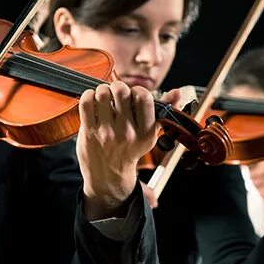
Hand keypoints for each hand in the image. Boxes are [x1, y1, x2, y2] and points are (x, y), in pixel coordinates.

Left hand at [78, 81, 158, 219]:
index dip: (138, 90)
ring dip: (103, 90)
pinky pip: (86, 102)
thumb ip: (163, 111)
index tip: (134, 95)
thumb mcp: (150, 134)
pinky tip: (93, 100)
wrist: (108, 176)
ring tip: (105, 97)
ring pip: (103, 94)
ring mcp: (107, 133)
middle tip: (117, 93)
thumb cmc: (130, 150)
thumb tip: (177, 92)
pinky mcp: (89, 133)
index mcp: (145, 133)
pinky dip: (89, 95)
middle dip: (118, 86)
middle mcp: (127, 133)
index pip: (144, 98)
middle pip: (122, 91)